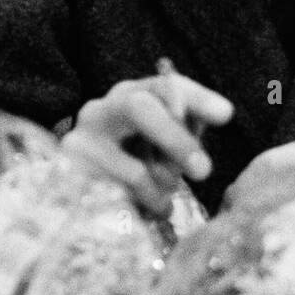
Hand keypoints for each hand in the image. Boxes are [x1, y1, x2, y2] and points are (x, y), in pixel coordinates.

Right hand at [62, 73, 232, 216]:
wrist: (75, 186)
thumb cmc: (136, 158)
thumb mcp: (163, 138)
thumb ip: (188, 125)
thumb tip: (219, 112)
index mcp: (131, 94)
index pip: (165, 85)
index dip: (196, 98)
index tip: (225, 114)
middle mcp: (101, 109)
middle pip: (140, 110)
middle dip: (176, 140)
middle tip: (204, 171)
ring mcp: (80, 141)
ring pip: (135, 170)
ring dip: (161, 191)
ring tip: (165, 198)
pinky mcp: (69, 177)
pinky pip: (119, 200)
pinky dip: (142, 208)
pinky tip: (145, 208)